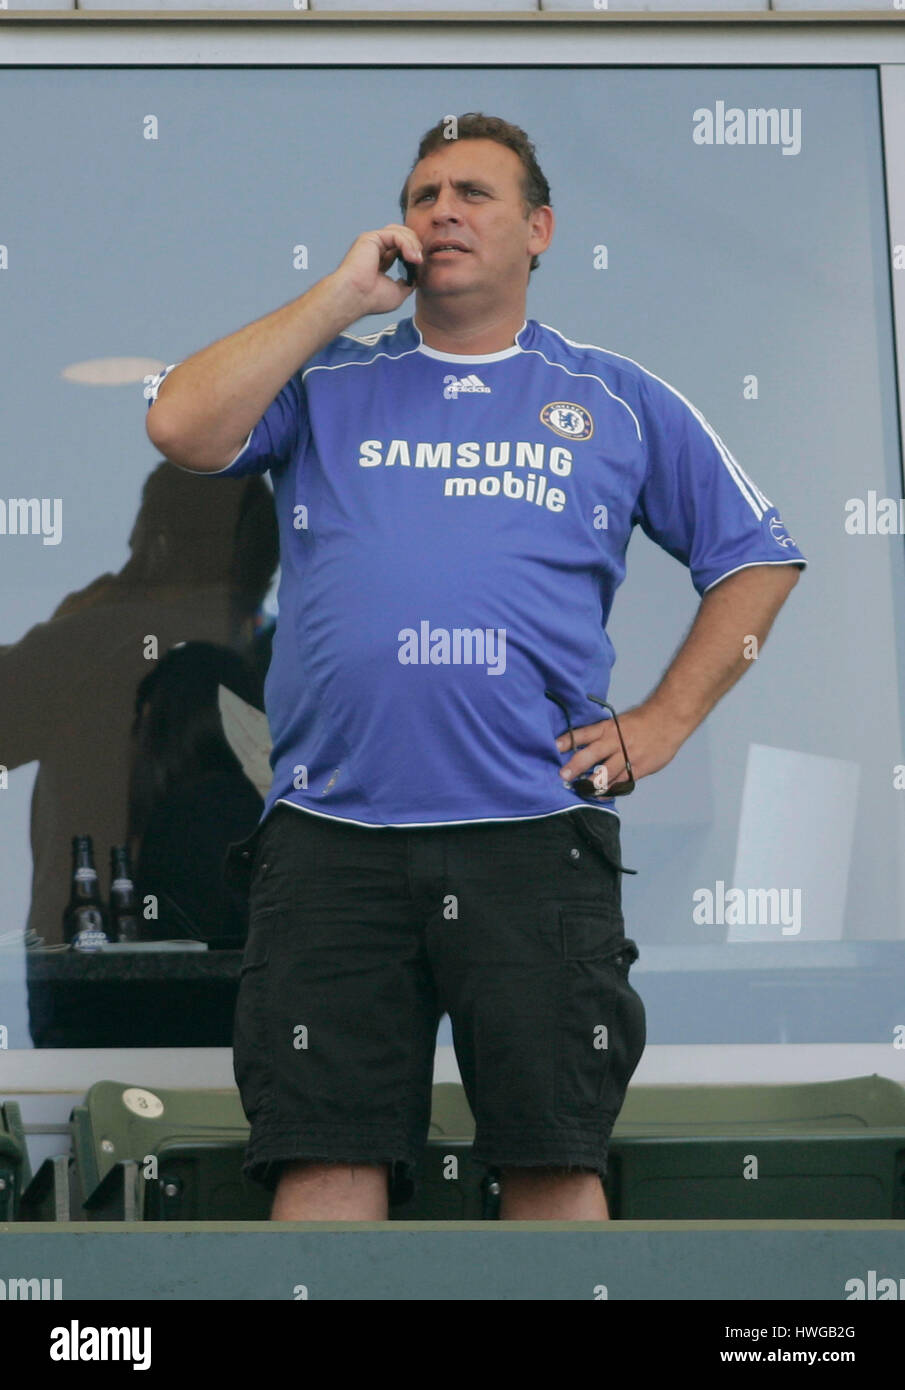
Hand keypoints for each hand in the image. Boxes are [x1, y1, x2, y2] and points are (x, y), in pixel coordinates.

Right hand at [330, 224, 423, 317]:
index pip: (400, 248)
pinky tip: (411, 256)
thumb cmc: (371, 299)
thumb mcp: (398, 292)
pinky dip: (407, 243)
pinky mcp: (371, 238)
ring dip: (412, 243)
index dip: (413, 253)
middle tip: (420, 261)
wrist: (356, 298)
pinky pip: (395, 234)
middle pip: (401, 235)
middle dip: (415, 245)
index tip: (419, 266)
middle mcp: (374, 249)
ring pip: (399, 232)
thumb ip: (407, 282)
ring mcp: (372, 242)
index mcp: (379, 261)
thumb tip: (415, 276)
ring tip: (417, 259)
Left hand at [554, 700, 687, 792]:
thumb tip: (583, 746)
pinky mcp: (637, 768)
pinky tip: (600, 796)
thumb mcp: (618, 722)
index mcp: (608, 728)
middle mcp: (614, 741)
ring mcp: (626, 756)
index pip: (584, 733)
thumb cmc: (641, 721)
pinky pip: (621, 782)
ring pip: (606, 773)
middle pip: (591, 754)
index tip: (555, 747)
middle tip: (563, 775)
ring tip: (580, 790)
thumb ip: (603, 735)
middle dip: (576, 766)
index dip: (568, 740)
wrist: (667, 720)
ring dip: (591, 783)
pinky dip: (610, 790)